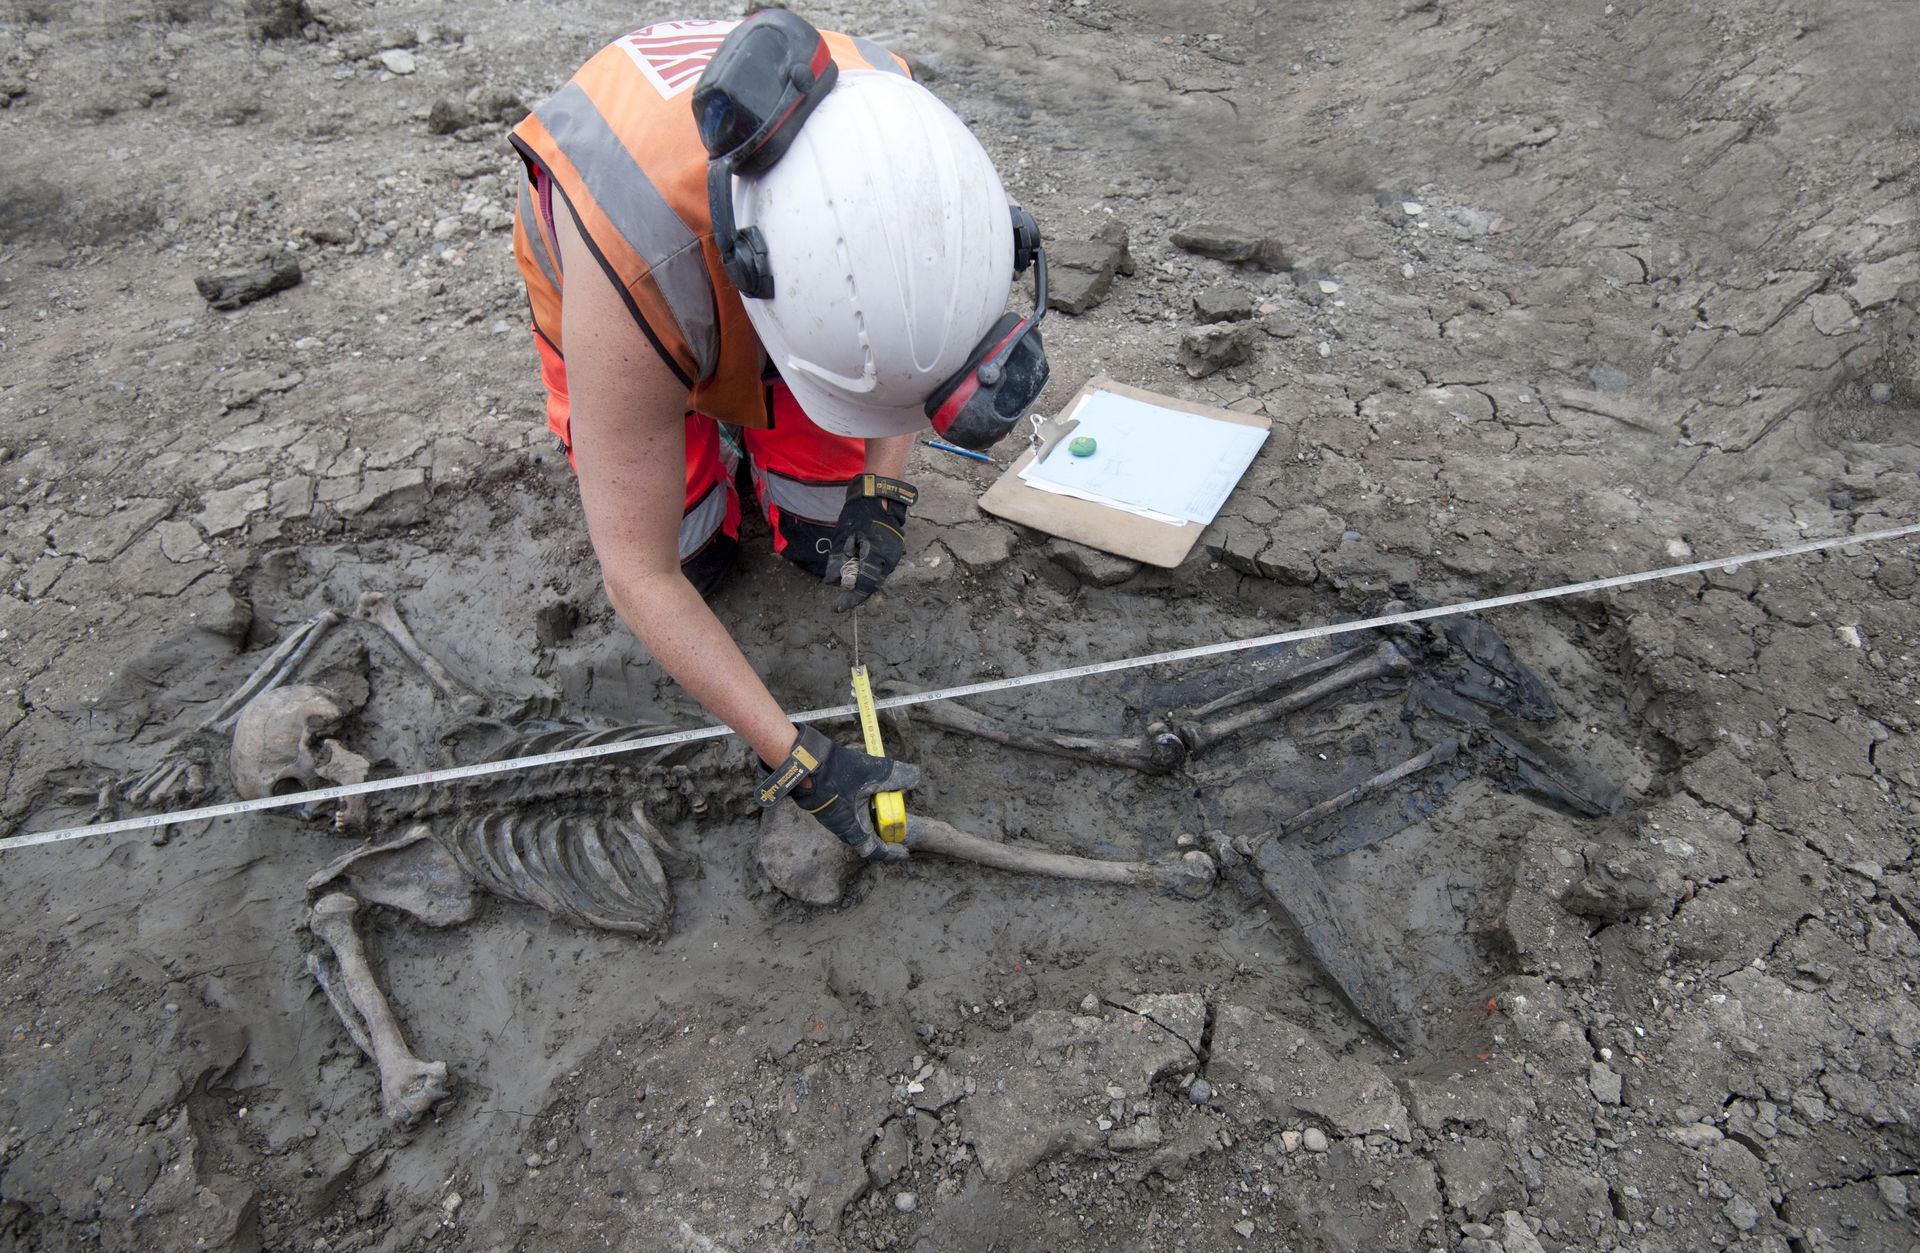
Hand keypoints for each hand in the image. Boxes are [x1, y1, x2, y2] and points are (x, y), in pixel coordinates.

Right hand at [757, 726, 917, 859]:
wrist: (803, 761)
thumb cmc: (837, 773)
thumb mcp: (874, 772)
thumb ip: (898, 776)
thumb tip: (915, 778)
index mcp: (853, 829)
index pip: (875, 851)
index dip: (891, 853)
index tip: (904, 851)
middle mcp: (842, 828)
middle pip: (868, 838)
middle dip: (884, 832)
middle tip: (897, 823)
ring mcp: (833, 816)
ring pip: (858, 823)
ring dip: (873, 816)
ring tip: (885, 803)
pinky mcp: (828, 804)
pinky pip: (850, 812)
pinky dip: (863, 805)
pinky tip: (869, 789)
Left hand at [823, 475, 917, 611]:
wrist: (878, 495)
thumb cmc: (858, 514)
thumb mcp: (843, 537)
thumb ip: (839, 561)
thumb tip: (833, 582)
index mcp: (877, 556)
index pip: (863, 585)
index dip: (850, 598)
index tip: (837, 607)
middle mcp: (889, 559)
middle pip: (871, 584)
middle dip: (855, 593)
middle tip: (841, 601)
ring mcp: (894, 554)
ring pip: (876, 576)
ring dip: (862, 583)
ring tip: (847, 588)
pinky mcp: (893, 549)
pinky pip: (880, 567)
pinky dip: (868, 573)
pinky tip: (857, 573)